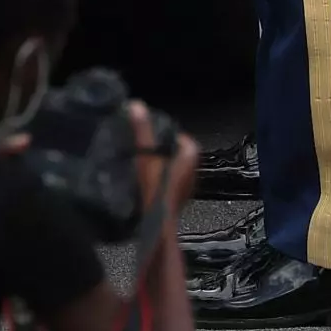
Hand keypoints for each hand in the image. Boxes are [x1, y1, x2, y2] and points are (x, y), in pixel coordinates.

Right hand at [127, 101, 198, 222]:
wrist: (157, 225)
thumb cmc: (156, 189)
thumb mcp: (146, 155)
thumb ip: (142, 130)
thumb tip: (137, 105)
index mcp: (190, 156)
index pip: (180, 136)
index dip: (165, 132)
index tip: (149, 130)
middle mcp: (193, 171)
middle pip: (176, 151)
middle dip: (161, 146)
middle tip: (143, 144)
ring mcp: (187, 186)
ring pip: (173, 167)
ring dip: (159, 162)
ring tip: (140, 160)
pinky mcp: (178, 199)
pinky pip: (169, 180)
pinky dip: (159, 176)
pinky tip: (144, 179)